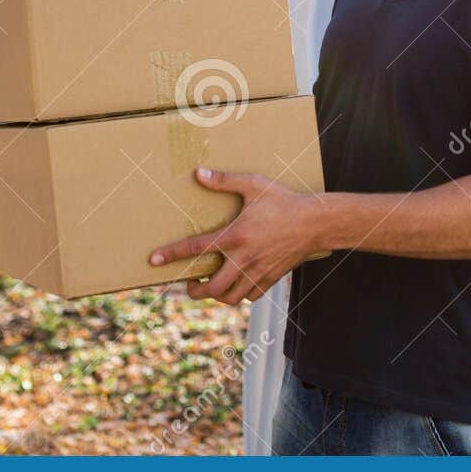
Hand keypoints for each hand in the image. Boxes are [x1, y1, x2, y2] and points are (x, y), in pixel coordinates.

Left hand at [148, 167, 325, 304]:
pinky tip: (237, 287)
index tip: (153, 261)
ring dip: (216, 296)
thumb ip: (225, 180)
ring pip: (230, 297)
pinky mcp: (271, 278)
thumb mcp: (254, 185)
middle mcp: (244, 258)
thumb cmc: (284, 201)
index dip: (172, 255)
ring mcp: (258, 271)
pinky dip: (240, 295)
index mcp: (235, 235)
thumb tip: (199, 173)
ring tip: (210, 289)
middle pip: (211, 287)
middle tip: (188, 285)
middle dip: (194, 290)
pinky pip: (250, 296)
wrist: (316, 223)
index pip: (196, 249)